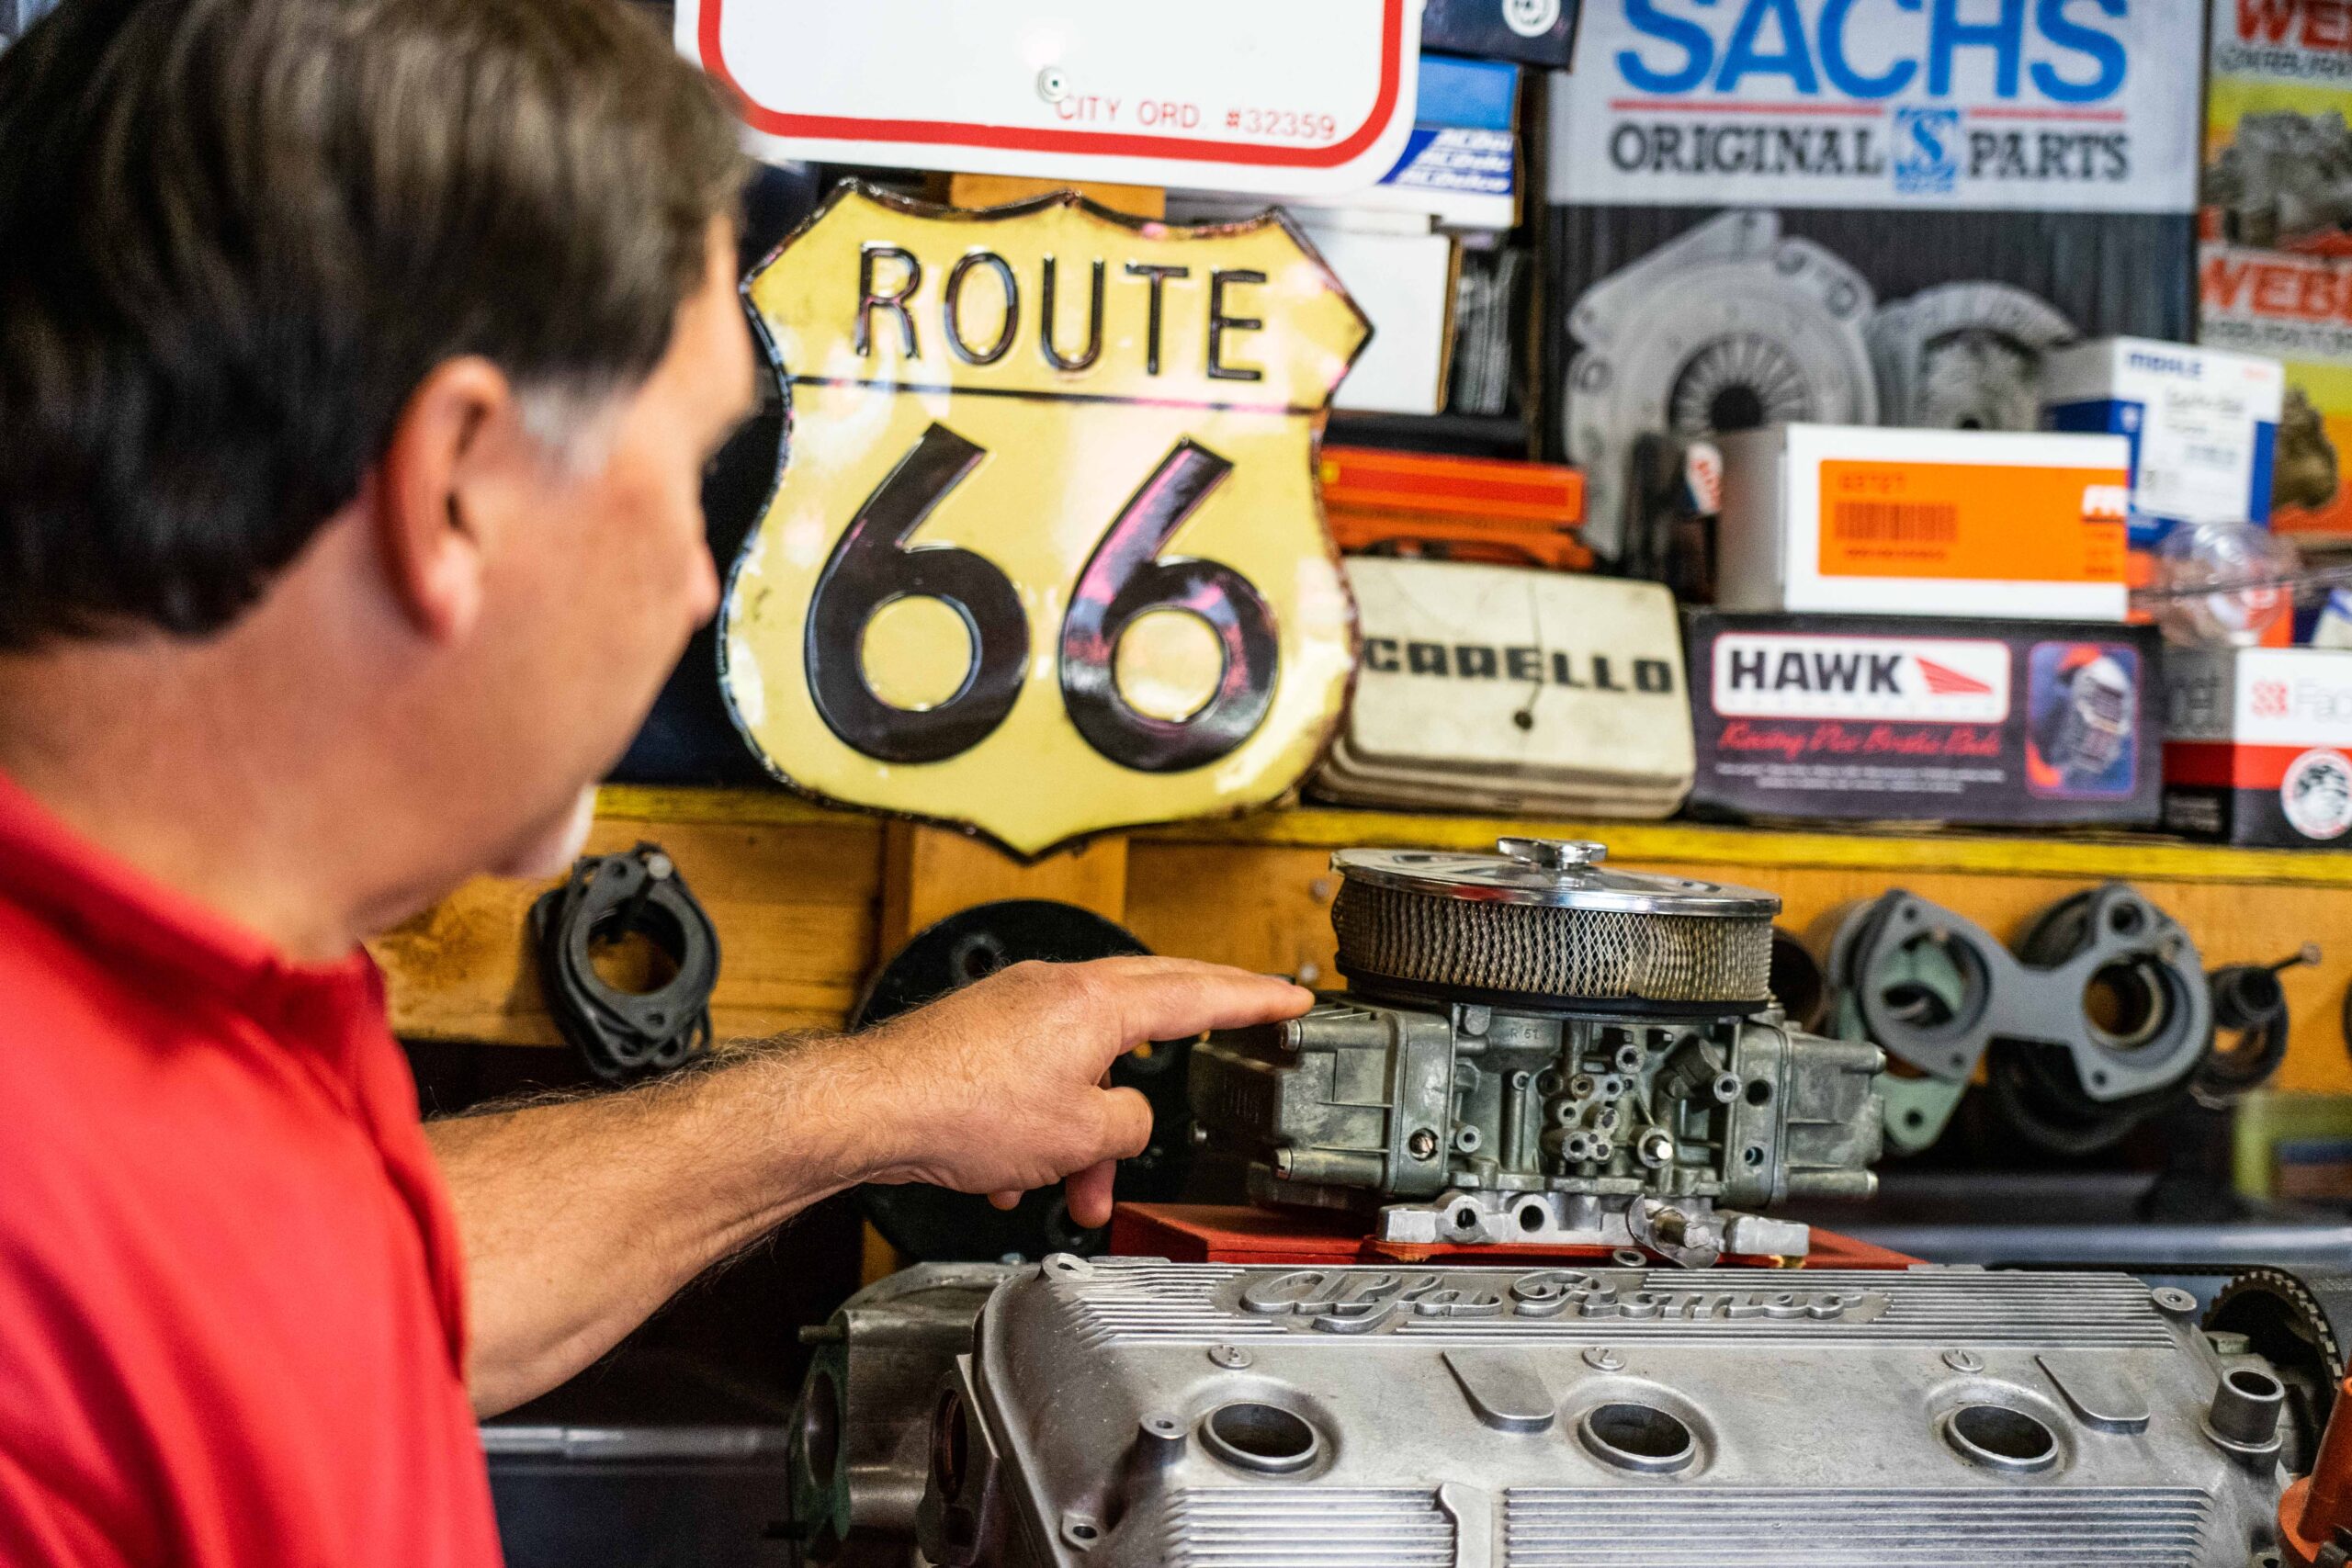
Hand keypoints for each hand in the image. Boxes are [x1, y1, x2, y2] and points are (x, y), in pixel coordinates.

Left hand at [854, 957, 1310, 1229]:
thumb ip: (1128, 1126)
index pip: (1199, 992)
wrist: (871, 1108)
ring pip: (1083, 1067)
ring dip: (1087, 1132)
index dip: (1253, 999)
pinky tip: (1015, 1175)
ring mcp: (1015, 1006)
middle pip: (1146, 1012)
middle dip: (1177, 1062)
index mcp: (1098, 1002)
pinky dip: (1040, 1127)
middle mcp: (1058, 988)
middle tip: (1234, 1033)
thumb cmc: (962, 1109)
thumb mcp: (1079, 1136)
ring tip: (1076, 1193)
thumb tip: (1126, 1123)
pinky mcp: (979, 1034)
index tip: (1289, 995)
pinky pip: (1036, 1079)